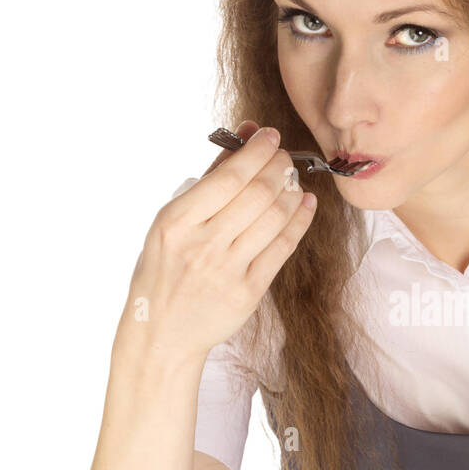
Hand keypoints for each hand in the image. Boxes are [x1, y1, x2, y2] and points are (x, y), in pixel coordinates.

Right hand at [117, 121, 317, 362]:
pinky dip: (300, 220)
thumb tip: (243, 136)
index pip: (228, 177)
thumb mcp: (170, 223)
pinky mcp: (248, 292)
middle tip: (285, 158)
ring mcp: (227, 270)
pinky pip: (283, 248)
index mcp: (176, 222)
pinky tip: (306, 205)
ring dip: (293, 192)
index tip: (270, 136)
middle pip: (257, 194)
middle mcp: (202, 245)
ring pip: (275, 218)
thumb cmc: (165, 269)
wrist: (162, 333)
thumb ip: (209, 180)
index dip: (256, 152)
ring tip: (294, 180)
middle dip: (279, 167)